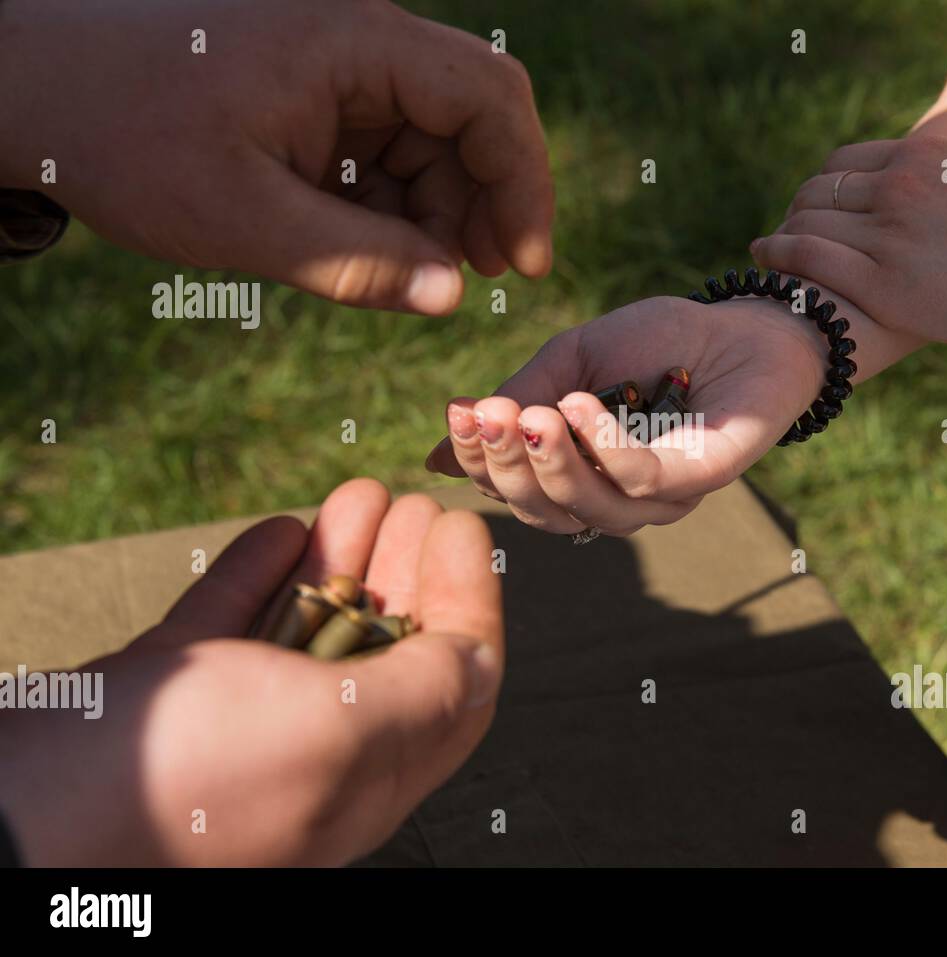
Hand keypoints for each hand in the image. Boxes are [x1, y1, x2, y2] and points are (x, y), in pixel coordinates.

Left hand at [0, 0, 553, 313]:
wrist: (34, 90)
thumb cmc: (123, 135)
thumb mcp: (243, 216)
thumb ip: (356, 263)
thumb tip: (454, 298)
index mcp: (354, 43)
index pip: (488, 97)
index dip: (523, 184)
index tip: (524, 268)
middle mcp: (361, 44)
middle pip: (474, 117)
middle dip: (487, 202)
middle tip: (473, 281)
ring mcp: (341, 68)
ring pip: (435, 141)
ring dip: (439, 214)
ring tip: (407, 275)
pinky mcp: (320, 97)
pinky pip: (389, 152)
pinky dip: (394, 208)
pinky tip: (367, 250)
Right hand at [0, 479, 503, 865]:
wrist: (22, 814)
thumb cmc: (193, 779)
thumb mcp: (341, 732)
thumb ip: (425, 694)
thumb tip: (475, 659)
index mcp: (367, 777)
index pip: (453, 687)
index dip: (471, 604)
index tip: (463, 531)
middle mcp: (311, 752)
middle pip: (388, 650)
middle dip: (411, 573)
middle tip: (416, 506)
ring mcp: (238, 721)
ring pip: (311, 627)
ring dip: (342, 557)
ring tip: (361, 493)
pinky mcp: (172, 693)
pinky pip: (232, 622)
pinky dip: (262, 572)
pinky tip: (284, 530)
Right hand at [425, 291, 919, 535]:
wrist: (747, 325)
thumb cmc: (658, 340)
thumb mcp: (573, 359)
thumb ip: (517, 399)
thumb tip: (439, 454)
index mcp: (575, 474)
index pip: (513, 489)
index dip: (479, 460)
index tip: (459, 412)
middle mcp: (611, 499)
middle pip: (543, 512)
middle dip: (507, 465)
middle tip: (489, 415)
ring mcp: (656, 499)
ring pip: (587, 508)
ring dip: (551, 463)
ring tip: (530, 415)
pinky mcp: (698, 481)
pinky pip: (640, 481)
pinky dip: (604, 446)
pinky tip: (580, 406)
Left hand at [750, 135, 946, 352]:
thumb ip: (945, 188)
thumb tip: (933, 205)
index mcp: (926, 155)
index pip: (844, 163)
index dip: (819, 191)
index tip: (810, 211)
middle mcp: (900, 186)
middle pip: (817, 193)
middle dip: (796, 217)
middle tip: (781, 242)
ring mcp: (890, 235)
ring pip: (806, 227)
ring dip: (781, 243)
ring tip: (769, 261)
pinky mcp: (886, 286)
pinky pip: (811, 266)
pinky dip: (783, 267)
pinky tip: (772, 278)